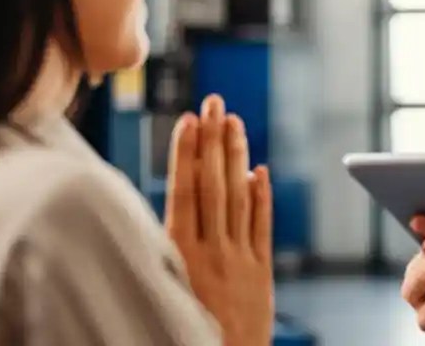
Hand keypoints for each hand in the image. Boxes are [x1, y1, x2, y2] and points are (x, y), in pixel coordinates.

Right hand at [165, 95, 274, 345]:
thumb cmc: (180, 337)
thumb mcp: (162, 289)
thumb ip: (168, 248)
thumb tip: (169, 202)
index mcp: (180, 256)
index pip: (185, 192)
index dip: (187, 154)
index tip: (189, 120)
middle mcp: (212, 253)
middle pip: (214, 185)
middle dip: (212, 141)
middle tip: (214, 102)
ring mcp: (239, 262)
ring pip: (239, 199)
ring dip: (236, 156)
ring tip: (235, 122)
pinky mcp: (260, 274)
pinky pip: (261, 227)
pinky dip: (261, 197)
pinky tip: (258, 170)